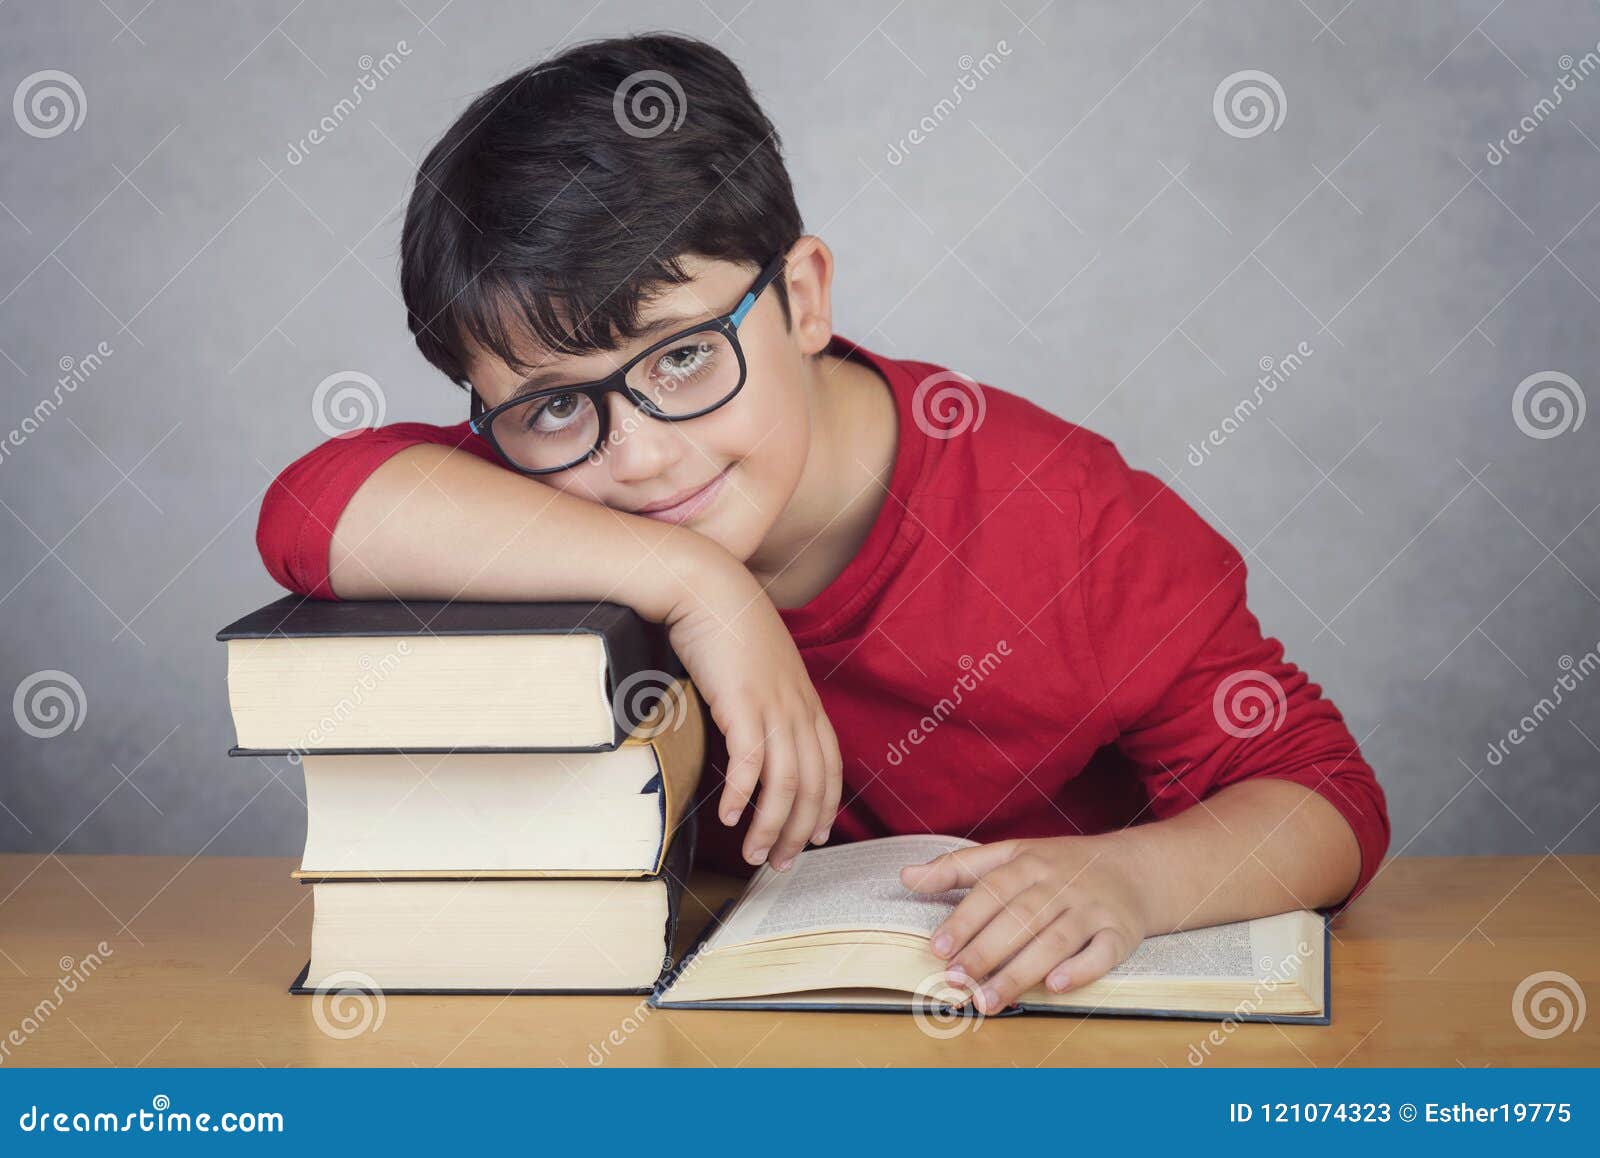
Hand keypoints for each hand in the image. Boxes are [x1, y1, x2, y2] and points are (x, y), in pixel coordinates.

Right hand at [664, 546, 841, 870]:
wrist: (708, 586)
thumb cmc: (726, 625)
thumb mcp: (759, 667)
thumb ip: (764, 700)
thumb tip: (751, 732)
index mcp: (806, 700)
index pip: (829, 767)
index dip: (824, 807)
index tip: (812, 838)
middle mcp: (799, 708)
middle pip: (813, 786)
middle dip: (798, 832)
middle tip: (778, 863)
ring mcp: (774, 707)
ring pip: (786, 785)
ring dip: (770, 827)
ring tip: (753, 854)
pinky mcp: (743, 705)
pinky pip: (751, 764)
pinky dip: (742, 796)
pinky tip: (727, 817)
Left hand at [899, 836, 1151, 1012]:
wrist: (1134, 868)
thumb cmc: (1059, 866)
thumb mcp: (1011, 854)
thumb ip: (958, 867)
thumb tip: (905, 876)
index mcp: (1030, 862)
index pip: (993, 890)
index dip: (965, 919)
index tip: (938, 949)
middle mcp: (1061, 884)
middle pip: (1020, 919)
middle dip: (985, 952)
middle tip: (956, 982)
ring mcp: (1092, 908)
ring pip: (1055, 941)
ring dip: (1020, 972)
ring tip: (987, 1001)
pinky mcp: (1120, 933)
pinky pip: (1102, 953)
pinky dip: (1080, 969)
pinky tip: (1054, 986)